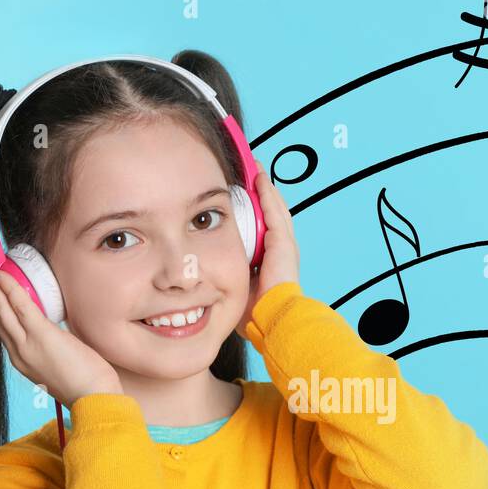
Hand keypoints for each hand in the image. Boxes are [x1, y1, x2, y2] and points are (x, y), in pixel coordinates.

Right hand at [0, 252, 121, 404]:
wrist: (95, 399)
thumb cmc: (85, 383)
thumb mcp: (58, 363)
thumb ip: (48, 345)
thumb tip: (51, 330)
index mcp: (21, 357)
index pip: (0, 324)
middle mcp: (17, 352)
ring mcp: (26, 345)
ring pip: (1, 308)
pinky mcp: (41, 337)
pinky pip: (20, 308)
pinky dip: (8, 289)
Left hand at [235, 159, 299, 339]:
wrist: (275, 320)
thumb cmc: (257, 313)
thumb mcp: (236, 291)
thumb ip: (226, 279)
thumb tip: (201, 280)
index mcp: (272, 262)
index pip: (264, 229)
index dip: (256, 211)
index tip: (243, 196)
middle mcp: (281, 250)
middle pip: (272, 214)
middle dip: (262, 193)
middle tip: (252, 172)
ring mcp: (285, 245)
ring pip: (275, 208)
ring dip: (265, 187)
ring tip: (256, 168)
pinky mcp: (283, 242)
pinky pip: (274, 211)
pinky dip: (267, 194)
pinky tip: (260, 179)